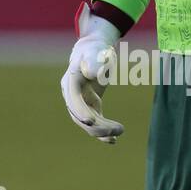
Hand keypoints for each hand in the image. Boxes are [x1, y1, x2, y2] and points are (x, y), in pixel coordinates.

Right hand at [60, 1, 123, 143]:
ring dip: (103, 130)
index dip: (80, 111)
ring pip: (88, 123)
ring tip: (120, 131)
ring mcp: (80, 102)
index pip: (73, 99)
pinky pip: (95, 123)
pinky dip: (103, 132)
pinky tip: (113, 140)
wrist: (95, 51)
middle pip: (80, 116)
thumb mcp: (95, 51)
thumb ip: (93, 60)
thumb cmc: (95, 49)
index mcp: (70, 81)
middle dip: (97, 126)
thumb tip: (92, 73)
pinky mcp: (89, 106)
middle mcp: (72, 95)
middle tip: (118, 129)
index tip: (91, 122)